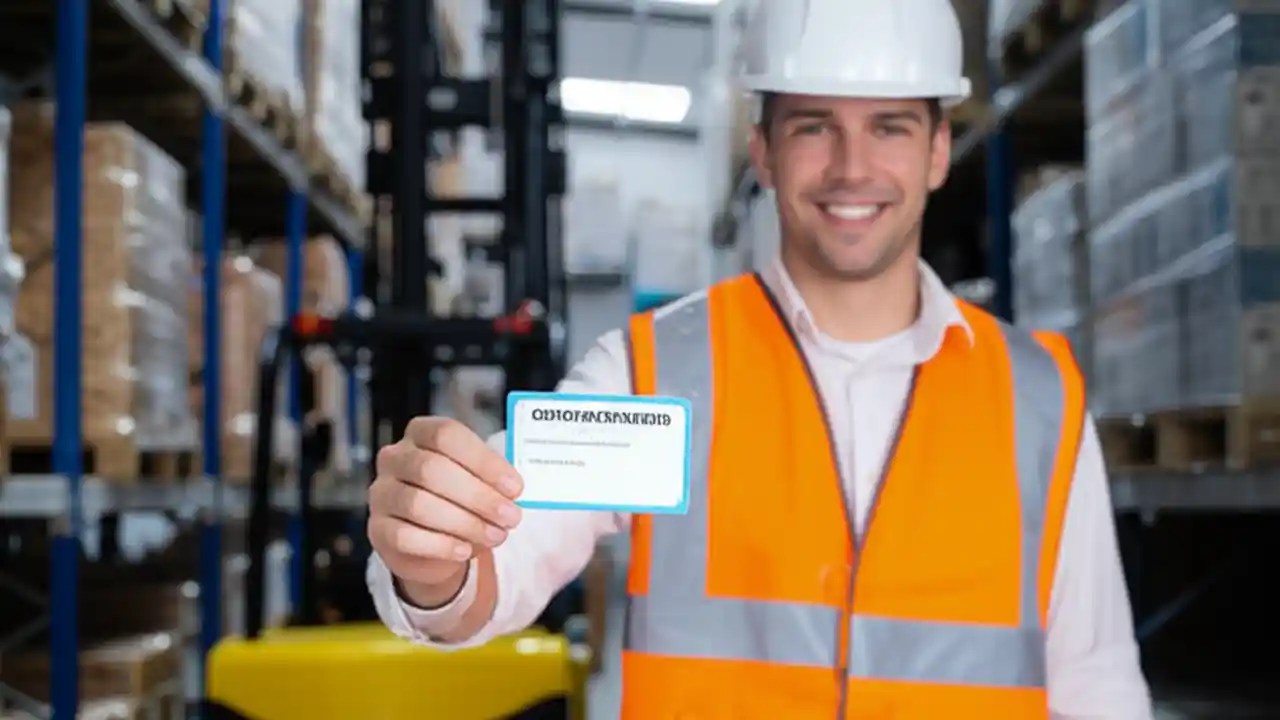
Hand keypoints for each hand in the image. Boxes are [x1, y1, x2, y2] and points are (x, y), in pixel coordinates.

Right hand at [368, 417, 523, 600]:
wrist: (432, 542)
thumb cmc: (460, 499)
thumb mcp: (479, 480)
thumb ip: (493, 478)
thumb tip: (513, 489)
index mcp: (421, 433)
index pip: (447, 436)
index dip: (484, 461)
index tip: (516, 487)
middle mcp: (395, 458)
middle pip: (432, 470)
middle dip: (478, 496)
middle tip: (511, 516)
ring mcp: (382, 493)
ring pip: (418, 505)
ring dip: (464, 522)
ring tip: (496, 535)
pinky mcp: (378, 529)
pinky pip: (405, 536)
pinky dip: (440, 545)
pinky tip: (464, 550)